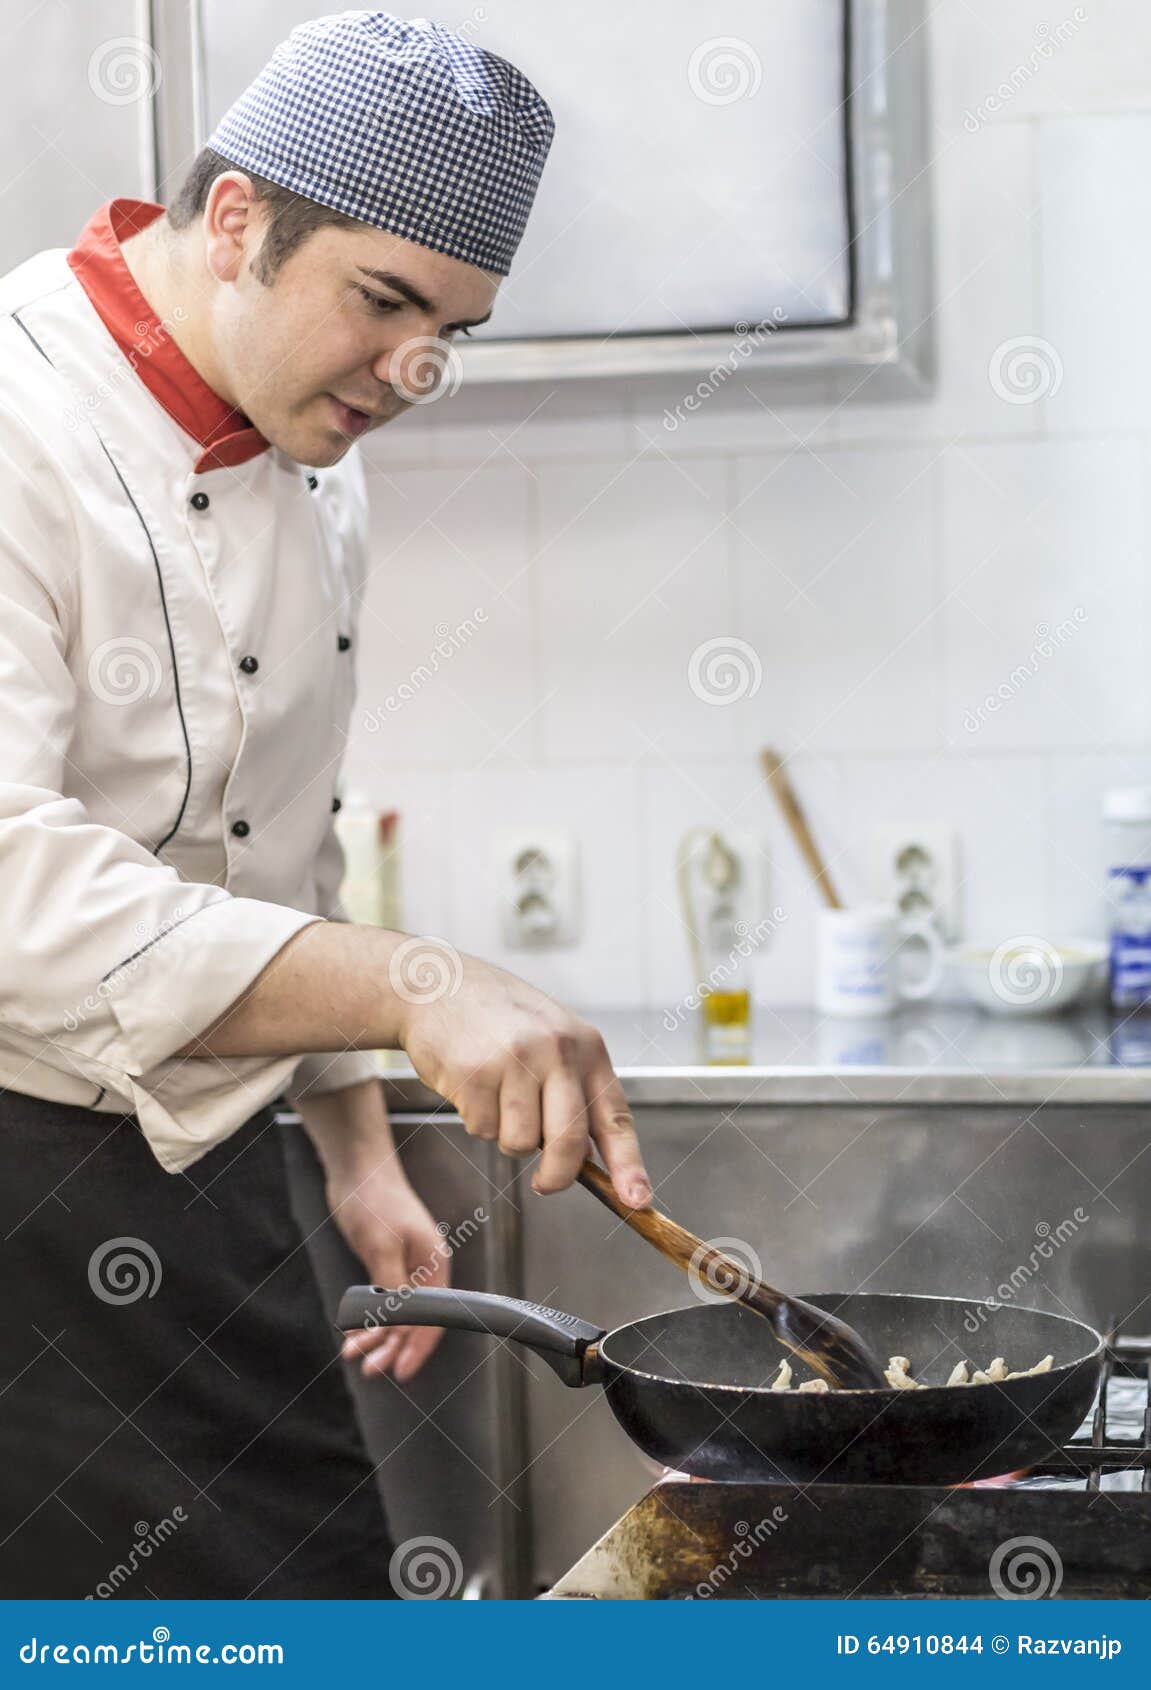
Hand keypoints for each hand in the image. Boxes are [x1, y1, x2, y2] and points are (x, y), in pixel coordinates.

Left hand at [329, 1161, 448, 1383]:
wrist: (356, 1170)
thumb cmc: (375, 1199)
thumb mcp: (383, 1246)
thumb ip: (391, 1287)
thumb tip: (394, 1325)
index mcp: (434, 1264)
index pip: (432, 1318)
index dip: (417, 1348)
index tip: (400, 1370)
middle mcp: (423, 1269)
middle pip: (411, 1321)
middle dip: (390, 1347)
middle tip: (369, 1368)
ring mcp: (404, 1267)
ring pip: (393, 1314)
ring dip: (374, 1336)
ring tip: (353, 1353)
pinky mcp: (385, 1263)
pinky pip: (380, 1301)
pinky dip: (367, 1318)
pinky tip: (353, 1332)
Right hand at [395, 954, 651, 1204]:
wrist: (439, 986)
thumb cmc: (499, 1017)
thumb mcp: (553, 1037)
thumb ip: (574, 1088)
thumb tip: (591, 1155)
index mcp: (586, 1046)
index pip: (615, 1115)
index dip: (628, 1164)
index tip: (636, 1199)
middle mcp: (557, 1051)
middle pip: (568, 1143)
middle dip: (557, 1176)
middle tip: (546, 1183)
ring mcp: (516, 1061)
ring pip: (520, 1144)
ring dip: (506, 1134)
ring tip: (496, 1095)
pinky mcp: (475, 1074)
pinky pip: (483, 1130)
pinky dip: (477, 1119)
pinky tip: (472, 1083)